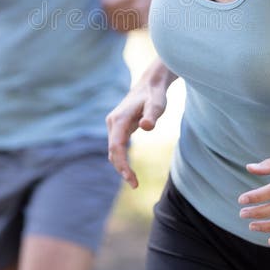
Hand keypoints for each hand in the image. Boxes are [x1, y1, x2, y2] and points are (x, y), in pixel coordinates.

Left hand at [100, 0, 159, 31]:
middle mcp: (134, 7)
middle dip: (106, 11)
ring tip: (112, 15)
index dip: (104, 0)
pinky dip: (119, 27)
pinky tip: (119, 21)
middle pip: (110, 13)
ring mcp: (138, 17)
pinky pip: (124, 29)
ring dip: (111, 20)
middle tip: (106, 8)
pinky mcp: (142, 25)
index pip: (107, 2)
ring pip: (116, 23)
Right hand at [106, 65, 169, 187]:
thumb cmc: (154, 95)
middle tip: (135, 185)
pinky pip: (117, 146)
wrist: (150, 84)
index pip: (116, 147)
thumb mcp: (157, 105)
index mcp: (118, 120)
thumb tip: (145, 127)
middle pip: (112, 151)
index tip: (131, 179)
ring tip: (134, 181)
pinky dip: (121, 158)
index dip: (122, 164)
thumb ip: (151, 115)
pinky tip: (130, 169)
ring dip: (121, 165)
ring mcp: (114, 124)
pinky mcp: (119, 127)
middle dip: (121, 169)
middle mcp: (112, 122)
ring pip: (113, 150)